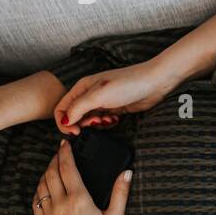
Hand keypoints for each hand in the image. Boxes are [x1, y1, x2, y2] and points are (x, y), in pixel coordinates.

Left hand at [32, 139, 131, 214]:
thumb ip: (120, 194)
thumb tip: (127, 173)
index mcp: (79, 200)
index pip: (68, 168)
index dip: (65, 153)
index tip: (65, 143)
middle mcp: (60, 205)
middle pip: (51, 174)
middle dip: (54, 159)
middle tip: (60, 152)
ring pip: (41, 186)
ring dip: (45, 173)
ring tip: (52, 167)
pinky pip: (36, 202)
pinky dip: (39, 190)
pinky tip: (44, 188)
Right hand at [54, 61, 172, 134]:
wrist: (153, 83)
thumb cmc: (127, 83)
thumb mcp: (98, 96)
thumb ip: (78, 108)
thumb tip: (64, 121)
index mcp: (81, 87)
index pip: (61, 108)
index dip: (64, 122)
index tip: (75, 131)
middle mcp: (89, 94)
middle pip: (75, 116)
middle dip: (83, 124)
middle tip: (97, 123)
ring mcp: (102, 102)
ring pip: (90, 120)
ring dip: (97, 125)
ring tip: (108, 120)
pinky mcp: (114, 108)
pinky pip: (104, 121)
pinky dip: (108, 123)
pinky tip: (115, 119)